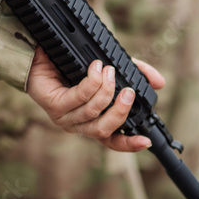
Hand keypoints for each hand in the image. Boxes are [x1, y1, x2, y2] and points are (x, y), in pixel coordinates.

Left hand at [26, 49, 165, 152]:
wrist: (38, 53)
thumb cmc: (72, 64)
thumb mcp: (109, 68)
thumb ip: (134, 72)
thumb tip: (160, 82)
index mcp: (92, 121)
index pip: (112, 141)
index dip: (129, 145)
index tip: (146, 142)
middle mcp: (78, 124)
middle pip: (105, 130)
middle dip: (120, 110)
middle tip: (128, 91)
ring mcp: (64, 117)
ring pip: (93, 112)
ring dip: (105, 90)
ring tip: (108, 70)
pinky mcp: (54, 105)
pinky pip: (79, 97)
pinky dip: (91, 82)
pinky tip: (95, 68)